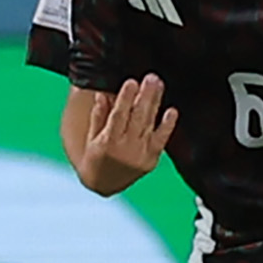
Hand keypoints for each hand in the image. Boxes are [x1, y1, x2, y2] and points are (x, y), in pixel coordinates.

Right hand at [69, 76, 178, 192]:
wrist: (103, 185)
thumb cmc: (94, 159)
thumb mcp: (90, 138)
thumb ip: (98, 117)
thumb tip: (102, 95)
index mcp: (107, 142)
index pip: (118, 115)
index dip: (125, 98)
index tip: (131, 81)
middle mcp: (125, 149)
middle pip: (138, 117)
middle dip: (145, 95)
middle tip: (151, 77)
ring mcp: (140, 155)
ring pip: (149, 124)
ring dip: (155, 102)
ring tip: (158, 84)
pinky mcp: (151, 160)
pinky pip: (161, 140)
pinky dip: (167, 125)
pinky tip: (172, 111)